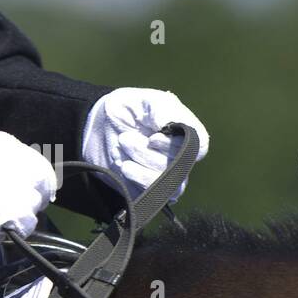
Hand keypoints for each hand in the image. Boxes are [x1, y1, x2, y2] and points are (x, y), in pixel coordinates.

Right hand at [0, 127, 57, 245]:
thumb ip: (20, 160)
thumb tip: (33, 177)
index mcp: (28, 167)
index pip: (47, 183)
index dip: (37, 188)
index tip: (30, 192)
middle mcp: (23, 192)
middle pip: (34, 208)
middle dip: (21, 206)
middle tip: (2, 200)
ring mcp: (5, 214)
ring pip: (21, 227)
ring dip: (8, 223)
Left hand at [81, 88, 209, 200]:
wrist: (99, 125)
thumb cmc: (129, 109)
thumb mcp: (146, 101)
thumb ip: (163, 109)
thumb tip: (172, 125)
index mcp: (186, 134)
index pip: (198, 148)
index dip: (174, 147)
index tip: (152, 138)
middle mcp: (181, 158)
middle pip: (178, 168)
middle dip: (146, 154)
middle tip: (124, 138)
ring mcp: (166, 177)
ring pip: (166, 186)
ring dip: (139, 169)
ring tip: (118, 150)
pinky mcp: (148, 191)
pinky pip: (150, 196)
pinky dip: (133, 180)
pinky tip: (119, 163)